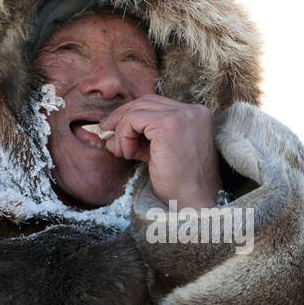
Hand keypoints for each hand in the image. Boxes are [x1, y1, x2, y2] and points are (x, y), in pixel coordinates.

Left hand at [97, 95, 222, 209]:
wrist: (193, 202)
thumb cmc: (180, 184)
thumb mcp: (160, 153)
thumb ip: (141, 140)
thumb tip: (111, 134)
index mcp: (197, 115)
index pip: (157, 105)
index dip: (133, 116)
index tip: (116, 132)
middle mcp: (193, 111)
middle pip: (146, 101)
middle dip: (122, 117)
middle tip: (106, 133)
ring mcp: (183, 116)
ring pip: (137, 110)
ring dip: (122, 131)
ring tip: (122, 153)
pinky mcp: (169, 125)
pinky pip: (133, 120)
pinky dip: (124, 136)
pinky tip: (128, 155)